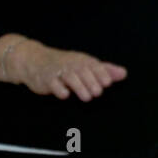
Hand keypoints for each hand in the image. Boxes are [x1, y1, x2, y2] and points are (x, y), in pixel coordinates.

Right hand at [10, 39, 126, 100]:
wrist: (34, 60)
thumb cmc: (65, 65)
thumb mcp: (84, 64)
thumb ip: (104, 70)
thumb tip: (124, 73)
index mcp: (82, 60)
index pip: (94, 65)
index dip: (101, 73)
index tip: (108, 83)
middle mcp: (70, 64)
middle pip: (82, 71)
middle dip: (91, 82)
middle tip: (98, 93)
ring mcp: (57, 71)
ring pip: (69, 77)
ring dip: (79, 87)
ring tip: (87, 98)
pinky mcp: (46, 78)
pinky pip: (53, 83)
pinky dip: (59, 89)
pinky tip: (65, 94)